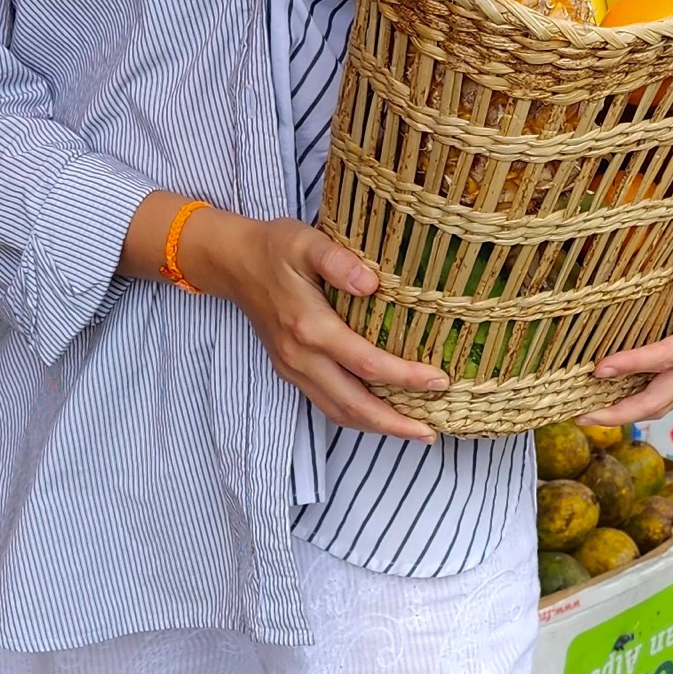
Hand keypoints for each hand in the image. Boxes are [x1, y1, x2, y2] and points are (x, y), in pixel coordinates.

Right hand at [185, 210, 447, 443]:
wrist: (233, 263)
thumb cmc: (275, 247)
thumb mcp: (307, 241)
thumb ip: (338, 261)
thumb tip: (372, 285)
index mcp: (310, 326)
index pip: (367, 364)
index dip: (406, 378)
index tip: (439, 382)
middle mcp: (300, 357)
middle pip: (354, 404)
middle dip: (394, 423)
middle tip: (432, 432)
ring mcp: (292, 368)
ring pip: (338, 411)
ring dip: (376, 427)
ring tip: (412, 430)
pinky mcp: (289, 370)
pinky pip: (325, 403)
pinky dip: (355, 416)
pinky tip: (377, 414)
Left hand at [578, 229, 672, 425]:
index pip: (669, 356)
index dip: (634, 364)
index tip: (600, 368)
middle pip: (662, 398)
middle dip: (623, 411)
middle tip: (580, 414)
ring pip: (663, 400)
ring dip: (627, 412)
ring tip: (586, 413)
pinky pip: (665, 389)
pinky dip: (638, 398)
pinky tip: (611, 394)